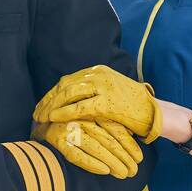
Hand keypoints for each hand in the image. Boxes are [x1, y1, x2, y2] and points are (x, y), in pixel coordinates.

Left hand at [33, 65, 163, 142]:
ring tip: (41, 117)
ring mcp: (103, 88)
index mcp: (97, 71)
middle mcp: (98, 75)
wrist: (154, 112)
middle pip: (65, 86)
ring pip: (69, 94)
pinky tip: (53, 119)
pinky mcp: (107, 103)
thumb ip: (90, 92)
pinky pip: (80, 107)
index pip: (67, 81)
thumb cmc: (130, 106)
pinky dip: (64, 113)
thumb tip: (66, 100)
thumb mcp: (108, 91)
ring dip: (51, 106)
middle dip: (48, 100)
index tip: (41, 105)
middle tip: (36, 113)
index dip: (52, 94)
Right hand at [34, 118, 142, 178]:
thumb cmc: (69, 125)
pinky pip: (76, 154)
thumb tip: (132, 139)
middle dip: (123, 156)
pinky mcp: (56, 140)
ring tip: (124, 174)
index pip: (114, 127)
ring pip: (95, 146)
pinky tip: (104, 171)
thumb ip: (105, 125)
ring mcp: (67, 128)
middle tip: (134, 171)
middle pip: (107, 138)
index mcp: (90, 110)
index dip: (128, 144)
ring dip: (112, 161)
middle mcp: (80, 117)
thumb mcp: (89, 119)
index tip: (140, 158)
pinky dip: (91, 162)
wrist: (38, 124)